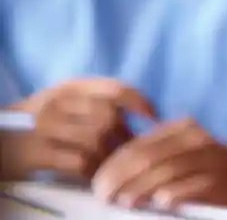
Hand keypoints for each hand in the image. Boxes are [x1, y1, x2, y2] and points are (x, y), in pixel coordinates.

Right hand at [0, 78, 153, 180]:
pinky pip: (79, 162)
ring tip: (109, 166)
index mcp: (69, 87)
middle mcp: (57, 102)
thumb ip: (96, 104)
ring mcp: (44, 127)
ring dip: (109, 157)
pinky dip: (92, 171)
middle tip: (126, 153)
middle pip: (110, 117)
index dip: (141, 103)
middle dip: (124, 138)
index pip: (116, 89)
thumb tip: (140, 118)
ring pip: (97, 140)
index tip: (154, 118)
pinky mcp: (35, 152)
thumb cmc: (35, 124)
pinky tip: (91, 176)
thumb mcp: (63, 104)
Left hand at [91, 119, 226, 210]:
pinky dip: (174, 193)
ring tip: (123, 202)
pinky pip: (192, 185)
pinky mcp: (220, 179)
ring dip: (139, 189)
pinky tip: (160, 202)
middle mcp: (194, 139)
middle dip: (119, 179)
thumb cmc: (204, 168)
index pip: (137, 146)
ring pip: (166, 172)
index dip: (112, 166)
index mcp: (179, 129)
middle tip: (102, 196)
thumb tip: (108, 181)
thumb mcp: (180, 154)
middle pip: (147, 158)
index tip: (95, 185)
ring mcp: (209, 159)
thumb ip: (151, 160)